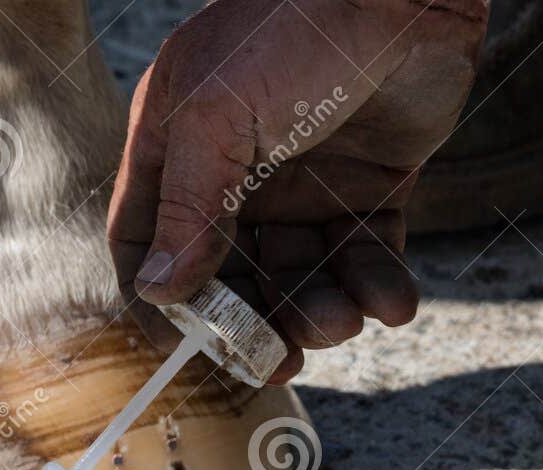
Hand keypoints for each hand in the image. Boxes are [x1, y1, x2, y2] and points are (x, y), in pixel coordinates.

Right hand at [108, 0, 486, 380]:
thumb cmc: (296, 24)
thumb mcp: (219, 114)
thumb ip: (190, 205)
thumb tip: (160, 291)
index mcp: (179, 145)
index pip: (149, 241)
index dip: (162, 300)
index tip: (187, 350)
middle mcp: (236, 171)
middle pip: (231, 276)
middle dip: (256, 323)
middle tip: (277, 362)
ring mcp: (305, 181)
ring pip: (302, 275)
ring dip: (321, 311)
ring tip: (346, 321)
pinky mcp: (372, 184)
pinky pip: (365, 255)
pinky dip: (379, 286)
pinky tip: (393, 303)